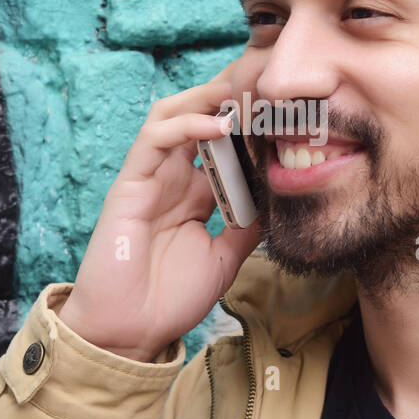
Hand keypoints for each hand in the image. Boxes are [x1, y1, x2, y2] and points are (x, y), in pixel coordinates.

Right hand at [59, 67, 263, 361]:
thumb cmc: (171, 298)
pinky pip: (155, 138)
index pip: (224, 142)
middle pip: (200, 117)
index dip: (251, 123)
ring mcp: (150, 177)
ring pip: (174, 113)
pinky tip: (219, 124)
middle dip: (232, 96)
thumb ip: (248, 224)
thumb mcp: (226, 257)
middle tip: (269, 85)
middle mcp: (172, 177)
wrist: (130, 333)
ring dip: (208, 98)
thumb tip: (279, 196)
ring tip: (244, 93)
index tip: (289, 113)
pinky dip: (187, 124)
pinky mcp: (130, 183)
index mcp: (195, 193)